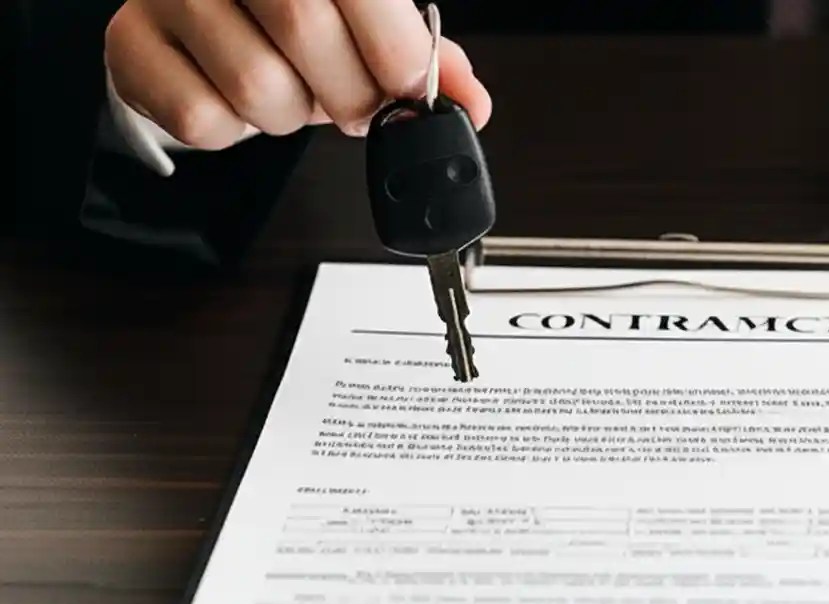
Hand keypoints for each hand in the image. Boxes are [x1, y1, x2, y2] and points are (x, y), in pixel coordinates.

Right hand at [104, 0, 492, 148]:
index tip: (413, 90)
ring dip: (292, 115)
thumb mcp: (364, 26)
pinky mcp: (131, 44)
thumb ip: (418, 57)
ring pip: (256, 84)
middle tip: (360, 108)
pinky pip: (204, 118)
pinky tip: (238, 102)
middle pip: (304, 28)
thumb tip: (471, 102)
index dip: (394, 47)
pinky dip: (238, 131)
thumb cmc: (284, 21)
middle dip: (351, 92)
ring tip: (292, 95)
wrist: (196, 26)